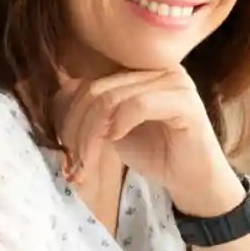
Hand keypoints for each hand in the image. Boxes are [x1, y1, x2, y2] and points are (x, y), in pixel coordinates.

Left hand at [53, 68, 232, 211]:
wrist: (194, 181)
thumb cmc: (157, 154)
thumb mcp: (114, 129)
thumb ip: (92, 111)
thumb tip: (55, 96)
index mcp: (140, 70)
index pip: (89, 81)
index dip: (69, 113)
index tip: (64, 146)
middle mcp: (158, 68)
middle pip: (96, 90)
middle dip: (77, 128)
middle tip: (74, 159)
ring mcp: (174, 81)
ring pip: (111, 98)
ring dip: (92, 133)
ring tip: (89, 159)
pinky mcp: (184, 101)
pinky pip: (137, 105)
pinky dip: (119, 125)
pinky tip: (116, 141)